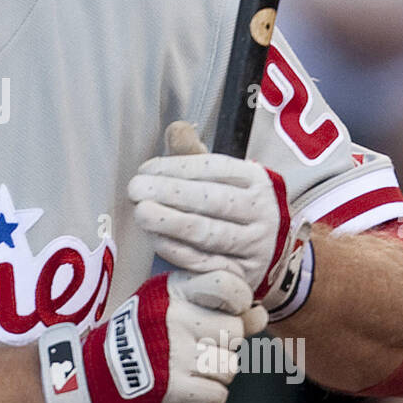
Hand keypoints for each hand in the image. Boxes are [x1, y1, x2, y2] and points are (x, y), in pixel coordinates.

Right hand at [38, 269, 267, 402]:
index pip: (228, 285)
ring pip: (230, 367)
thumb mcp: (170, 307)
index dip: (239, 301)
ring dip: (216, 374)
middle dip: (224, 346)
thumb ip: (218, 307)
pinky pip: (217, 395)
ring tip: (190, 369)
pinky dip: (207, 397)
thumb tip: (259, 315)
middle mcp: (175, 318)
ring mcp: (174, 352)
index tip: (232, 311)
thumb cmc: (140, 335)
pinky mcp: (172, 386)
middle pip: (234, 332)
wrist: (96, 372)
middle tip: (199, 350)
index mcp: (174, 291)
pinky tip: (188, 389)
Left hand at [127, 121, 310, 312]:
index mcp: (256, 180)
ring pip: (210, 234)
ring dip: (172, 224)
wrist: (266, 250)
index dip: (177, 168)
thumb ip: (193, 154)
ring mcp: (254, 246)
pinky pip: (206, 263)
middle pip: (214, 201)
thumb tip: (176, 128)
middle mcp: (261, 212)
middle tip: (135, 189)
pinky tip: (155, 239)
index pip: (215, 169)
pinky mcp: (241, 274)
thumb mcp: (221, 177)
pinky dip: (178, 251)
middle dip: (171, 194)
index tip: (145, 170)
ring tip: (141, 213)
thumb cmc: (231, 205)